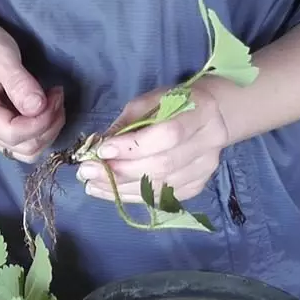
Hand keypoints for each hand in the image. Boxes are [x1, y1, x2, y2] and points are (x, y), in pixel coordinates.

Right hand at [0, 18, 64, 162]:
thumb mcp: (2, 55)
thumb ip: (20, 83)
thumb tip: (38, 107)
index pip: (13, 133)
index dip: (42, 122)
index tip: (56, 96)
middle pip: (24, 147)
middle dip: (49, 125)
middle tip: (58, 96)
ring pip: (28, 152)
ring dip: (49, 131)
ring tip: (54, 103)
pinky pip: (25, 144)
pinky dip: (42, 131)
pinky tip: (46, 110)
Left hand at [76, 82, 228, 202]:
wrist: (212, 115)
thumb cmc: (174, 103)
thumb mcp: (149, 102)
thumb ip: (126, 124)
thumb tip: (97, 148)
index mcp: (200, 112)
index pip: (166, 135)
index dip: (132, 147)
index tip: (101, 151)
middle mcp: (208, 143)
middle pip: (161, 165)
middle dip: (120, 171)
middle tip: (88, 172)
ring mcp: (205, 168)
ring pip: (160, 186)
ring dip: (121, 188)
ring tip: (93, 185)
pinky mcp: (197, 185)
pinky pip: (162, 198)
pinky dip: (133, 196)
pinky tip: (111, 193)